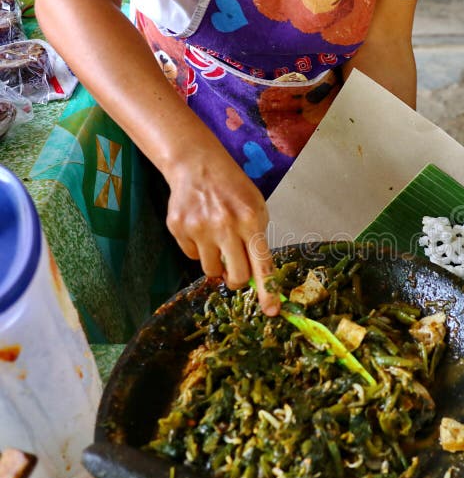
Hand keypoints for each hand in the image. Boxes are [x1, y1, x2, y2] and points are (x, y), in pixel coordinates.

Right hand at [164, 151, 280, 315]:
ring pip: (211, 271)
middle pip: (236, 276)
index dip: (268, 291)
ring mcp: (199, 228)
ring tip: (217, 240)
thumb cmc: (233, 190)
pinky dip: (199, 250)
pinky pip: (193, 257)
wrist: (198, 166)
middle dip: (238, 280)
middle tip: (236, 270)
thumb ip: (258, 241)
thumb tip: (256, 278)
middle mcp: (225, 226)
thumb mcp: (257, 209)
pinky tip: (201, 228)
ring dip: (217, 264)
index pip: (262, 265)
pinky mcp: (179, 229)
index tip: (272, 311)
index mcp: (251, 220)